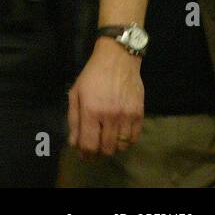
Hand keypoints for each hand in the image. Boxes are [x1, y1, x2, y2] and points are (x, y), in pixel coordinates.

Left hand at [68, 37, 143, 158]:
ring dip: (112, 148)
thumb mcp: (76, 93)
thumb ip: (74, 119)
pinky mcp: (139, 114)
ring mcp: (127, 116)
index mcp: (91, 110)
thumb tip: (74, 142)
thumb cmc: (92, 75)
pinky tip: (119, 136)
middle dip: (98, 153)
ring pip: (121, 146)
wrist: (117, 60)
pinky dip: (126, 142)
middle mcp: (110, 116)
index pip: (89, 144)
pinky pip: (134, 138)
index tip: (83, 155)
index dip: (85, 154)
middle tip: (94, 150)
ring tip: (106, 142)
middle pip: (106, 149)